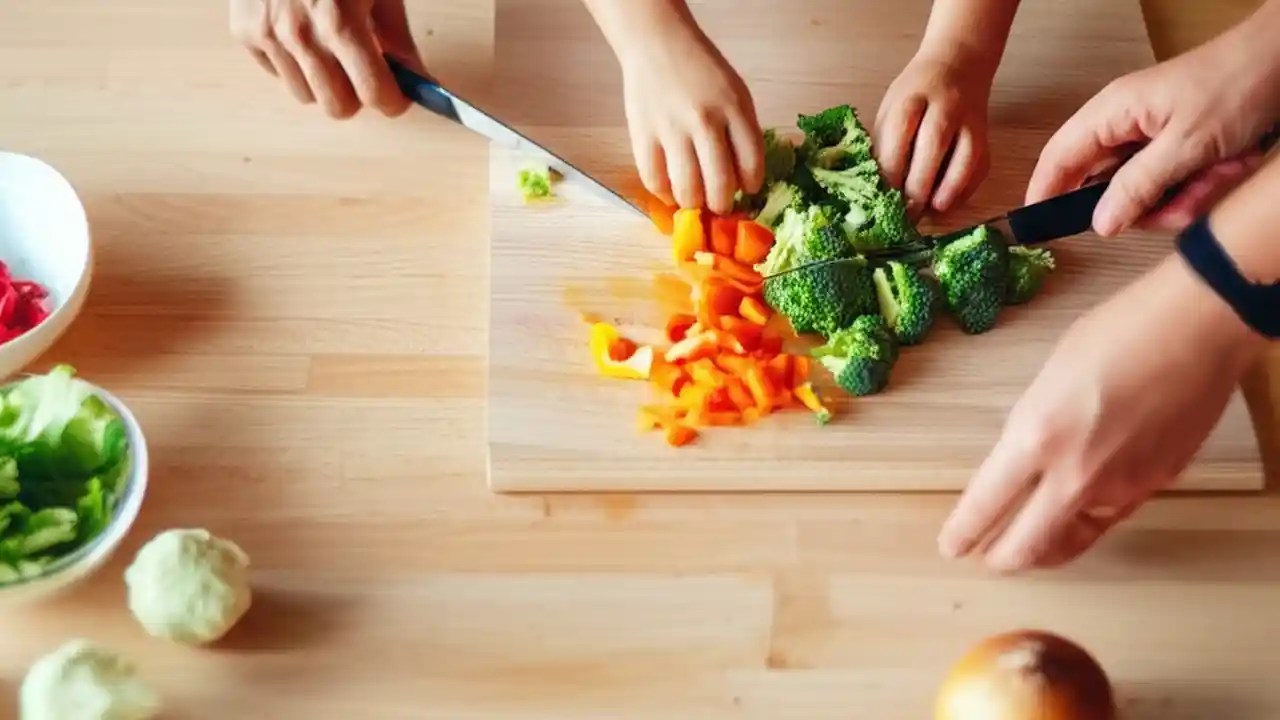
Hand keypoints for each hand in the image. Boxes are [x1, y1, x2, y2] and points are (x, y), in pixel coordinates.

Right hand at [230, 0, 423, 118]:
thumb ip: (396, 38)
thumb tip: (414, 80)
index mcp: (341, 22)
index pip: (374, 95)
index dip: (392, 100)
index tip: (397, 97)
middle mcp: (300, 33)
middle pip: (337, 108)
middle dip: (356, 96)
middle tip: (363, 73)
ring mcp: (268, 33)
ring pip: (305, 95)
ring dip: (323, 81)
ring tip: (329, 47)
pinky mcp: (244, 31)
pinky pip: (276, 73)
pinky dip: (292, 62)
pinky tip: (301, 31)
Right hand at [616, 17, 763, 213]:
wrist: (657, 43)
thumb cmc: (701, 71)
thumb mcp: (735, 93)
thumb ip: (741, 131)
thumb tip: (741, 179)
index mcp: (734, 107)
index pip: (751, 163)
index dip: (751, 185)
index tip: (747, 189)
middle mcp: (704, 121)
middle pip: (720, 184)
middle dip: (723, 204)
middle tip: (720, 204)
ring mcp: (671, 130)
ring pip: (687, 190)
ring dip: (695, 204)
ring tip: (696, 200)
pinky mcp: (642, 136)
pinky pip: (654, 181)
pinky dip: (665, 194)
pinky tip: (671, 189)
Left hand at [874, 50, 993, 217]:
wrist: (958, 63)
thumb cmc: (915, 94)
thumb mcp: (891, 110)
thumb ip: (885, 145)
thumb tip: (877, 188)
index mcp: (912, 99)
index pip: (900, 136)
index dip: (892, 171)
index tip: (883, 197)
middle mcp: (945, 107)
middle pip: (933, 146)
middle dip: (919, 185)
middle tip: (906, 214)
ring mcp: (970, 121)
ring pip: (966, 157)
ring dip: (949, 189)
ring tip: (932, 210)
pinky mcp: (986, 136)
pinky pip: (981, 166)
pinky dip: (966, 188)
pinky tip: (949, 202)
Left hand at [937, 255, 1267, 571]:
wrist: (1197, 329)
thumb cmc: (1116, 333)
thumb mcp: (1047, 379)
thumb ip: (1033, 428)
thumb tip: (1026, 460)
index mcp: (1036, 438)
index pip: (986, 505)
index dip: (964, 533)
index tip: (951, 546)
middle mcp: (1075, 475)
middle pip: (1026, 548)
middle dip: (1001, 559)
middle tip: (987, 558)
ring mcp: (1121, 487)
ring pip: (1072, 542)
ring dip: (1045, 550)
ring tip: (1029, 546)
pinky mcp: (1156, 486)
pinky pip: (1111, 518)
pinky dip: (1087, 523)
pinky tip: (1077, 515)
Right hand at [1027, 10, 1279, 236]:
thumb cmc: (1237, 85)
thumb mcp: (1186, 145)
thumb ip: (1137, 187)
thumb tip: (1100, 223)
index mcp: (1113, 113)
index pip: (1059, 157)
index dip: (1045, 191)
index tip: (1040, 225)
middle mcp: (1125, 125)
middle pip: (1106, 186)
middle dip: (1145, 205)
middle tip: (1179, 206)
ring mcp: (1151, 137)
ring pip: (1143, 192)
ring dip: (1179, 198)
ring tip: (1214, 179)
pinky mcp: (1176, 145)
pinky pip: (1170, 184)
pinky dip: (1195, 188)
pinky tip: (1221, 174)